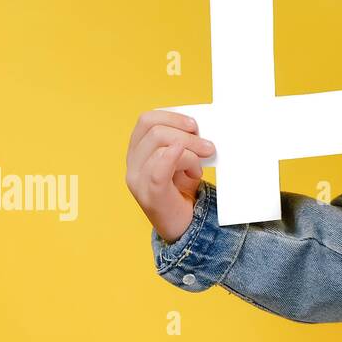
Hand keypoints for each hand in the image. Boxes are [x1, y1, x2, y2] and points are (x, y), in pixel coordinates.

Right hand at [126, 110, 216, 243]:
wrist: (184, 224)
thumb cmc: (183, 189)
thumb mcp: (182, 159)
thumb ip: (183, 142)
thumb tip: (198, 125)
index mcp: (138, 152)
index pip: (146, 120)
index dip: (172, 117)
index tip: (194, 125)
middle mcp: (133, 165)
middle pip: (155, 130)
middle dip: (187, 135)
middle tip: (208, 148)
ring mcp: (139, 181)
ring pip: (161, 146)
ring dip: (190, 152)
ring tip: (198, 169)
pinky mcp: (151, 196)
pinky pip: (159, 171)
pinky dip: (178, 159)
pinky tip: (194, 167)